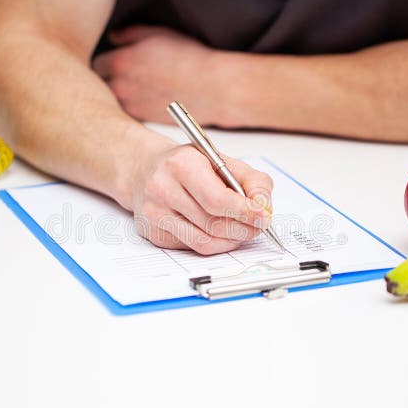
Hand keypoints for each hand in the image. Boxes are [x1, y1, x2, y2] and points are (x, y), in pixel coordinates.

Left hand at [93, 25, 228, 124]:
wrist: (211, 88)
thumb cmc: (188, 57)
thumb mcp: (157, 34)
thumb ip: (128, 34)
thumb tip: (113, 38)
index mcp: (119, 62)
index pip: (97, 63)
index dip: (108, 60)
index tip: (117, 59)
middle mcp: (120, 87)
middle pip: (102, 84)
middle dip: (111, 78)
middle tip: (128, 73)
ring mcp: (130, 106)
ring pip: (116, 99)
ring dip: (122, 93)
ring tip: (140, 85)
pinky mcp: (143, 120)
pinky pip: (130, 111)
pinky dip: (135, 105)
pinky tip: (150, 96)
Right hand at [126, 137, 273, 254]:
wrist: (144, 170)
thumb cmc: (186, 165)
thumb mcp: (221, 161)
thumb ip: (251, 181)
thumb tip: (263, 207)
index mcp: (181, 165)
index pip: (217, 200)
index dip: (245, 212)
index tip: (263, 216)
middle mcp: (162, 189)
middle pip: (213, 224)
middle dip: (243, 229)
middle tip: (258, 226)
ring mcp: (155, 214)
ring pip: (204, 241)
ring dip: (231, 240)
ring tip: (243, 230)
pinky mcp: (154, 233)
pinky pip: (193, 247)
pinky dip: (215, 244)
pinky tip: (221, 233)